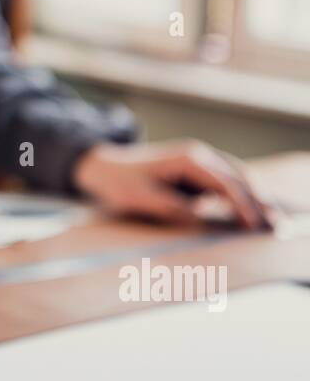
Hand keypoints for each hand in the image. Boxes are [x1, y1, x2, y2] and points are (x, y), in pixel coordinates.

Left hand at [71, 140, 272, 229]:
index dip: (243, 204)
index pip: (225, 183)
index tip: (254, 225)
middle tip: (276, 225)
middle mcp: (199, 155)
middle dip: (259, 201)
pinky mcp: (197, 171)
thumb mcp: (143, 199)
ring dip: (255, 197)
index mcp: (189, 159)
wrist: (104, 168)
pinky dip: (242, 196)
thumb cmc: (121, 184)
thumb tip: (203, 216)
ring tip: (273, 220)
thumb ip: (174, 208)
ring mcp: (200, 161)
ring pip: (237, 177)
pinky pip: (226, 182)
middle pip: (239, 177)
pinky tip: (253, 213)